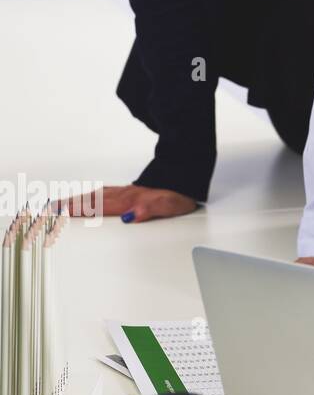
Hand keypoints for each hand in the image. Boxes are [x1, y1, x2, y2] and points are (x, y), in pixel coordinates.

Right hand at [65, 185, 197, 222]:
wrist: (188, 177)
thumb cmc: (180, 193)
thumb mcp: (170, 205)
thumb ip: (150, 209)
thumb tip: (132, 217)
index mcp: (130, 201)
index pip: (99, 207)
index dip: (78, 211)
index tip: (57, 213)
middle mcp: (124, 195)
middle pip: (91, 201)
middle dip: (67, 206)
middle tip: (45, 209)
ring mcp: (125, 192)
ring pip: (94, 196)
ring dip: (74, 200)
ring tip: (55, 204)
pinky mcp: (129, 191)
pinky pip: (103, 193)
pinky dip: (90, 196)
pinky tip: (85, 198)